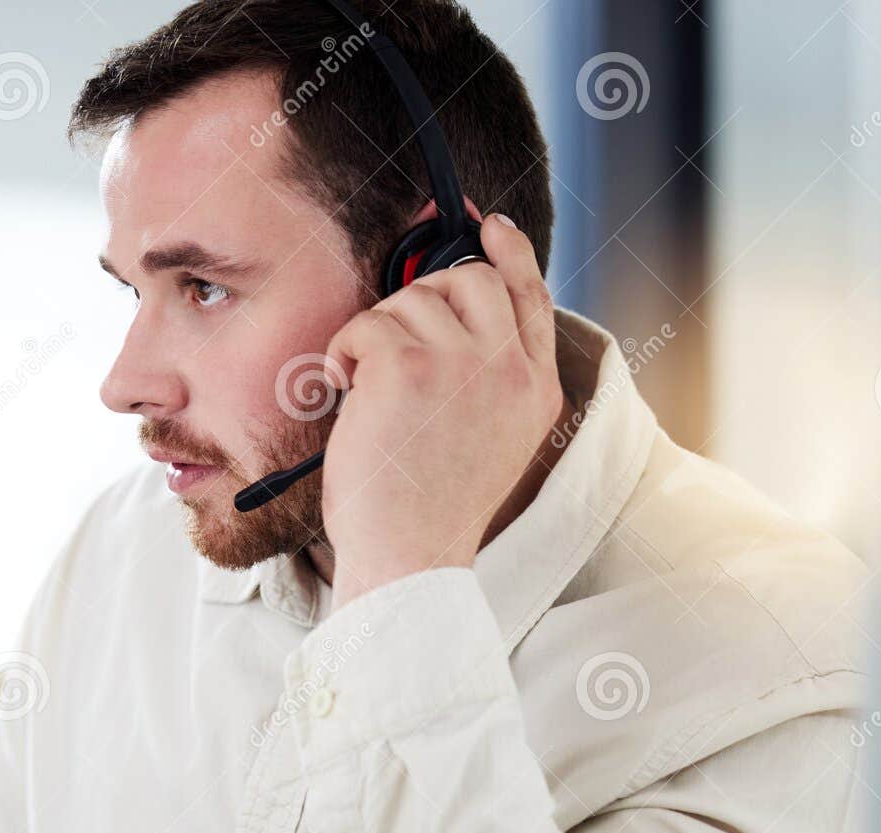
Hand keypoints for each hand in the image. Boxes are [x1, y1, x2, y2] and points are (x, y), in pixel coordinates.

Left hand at [320, 214, 564, 607]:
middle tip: (391, 343)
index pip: (532, 298)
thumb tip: (450, 313)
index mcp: (536, 391)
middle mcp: (509, 371)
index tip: (492, 227)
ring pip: (409, 300)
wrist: (409, 558)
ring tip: (366, 388)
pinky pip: (366, 325)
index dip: (510, 255)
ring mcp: (462, 364)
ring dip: (374, 336)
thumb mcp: (489, 439)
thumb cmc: (430, 508)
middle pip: (470, 280)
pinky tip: (346, 391)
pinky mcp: (407, 367)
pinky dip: (344, 352)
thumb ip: (488, 378)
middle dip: (421, 296)